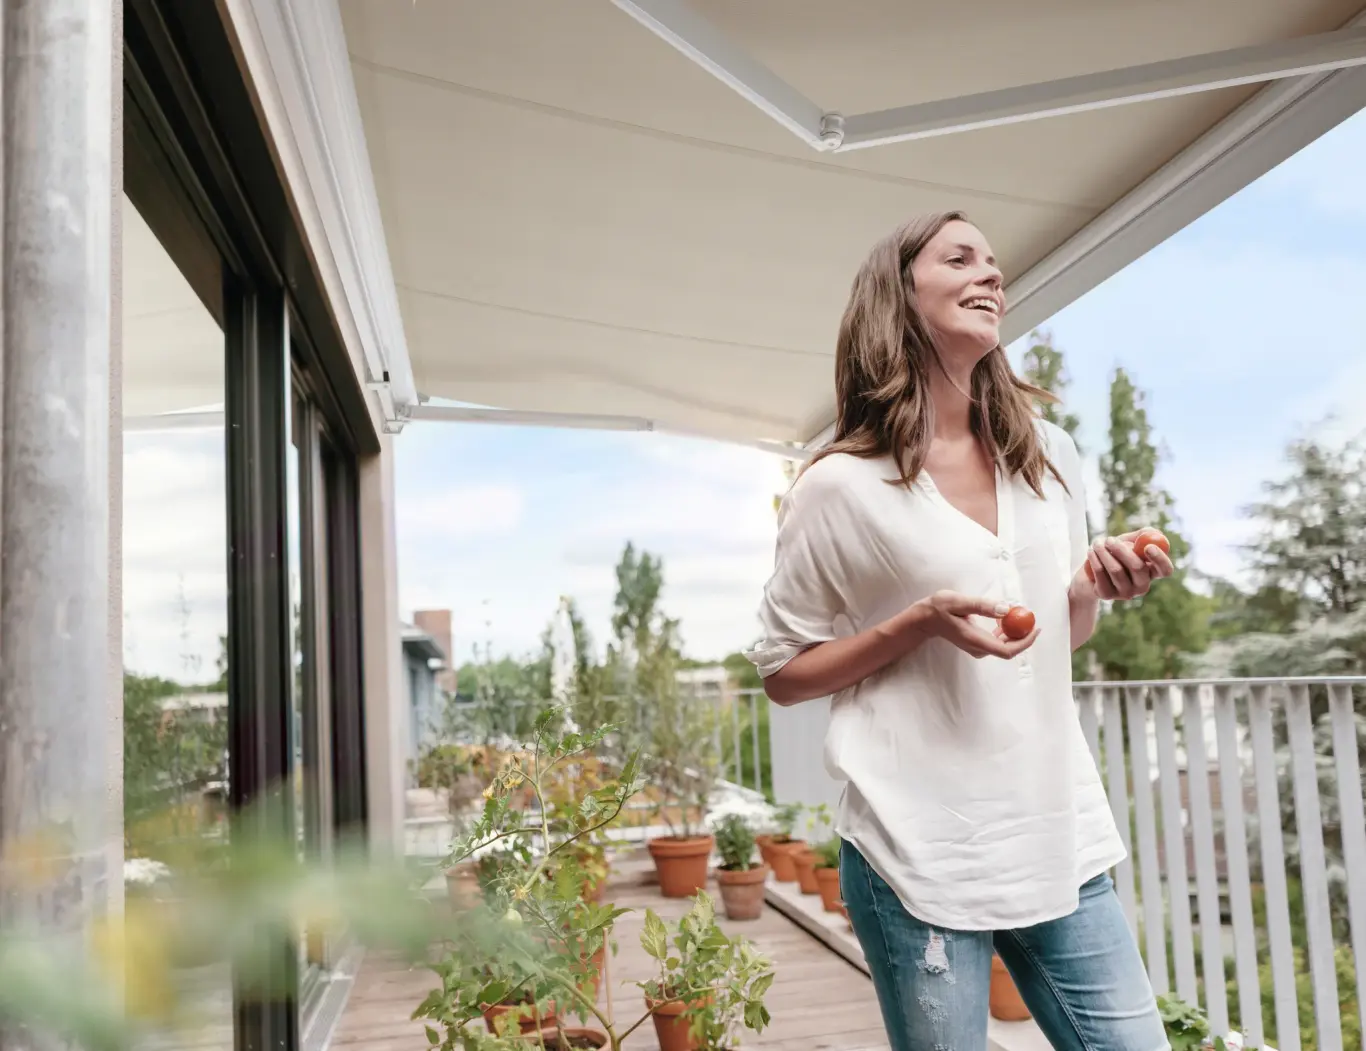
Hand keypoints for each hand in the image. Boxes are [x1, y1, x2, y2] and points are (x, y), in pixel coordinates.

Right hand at [919, 591, 1039, 659]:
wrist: (924, 620)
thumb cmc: (938, 608)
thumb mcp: (958, 601)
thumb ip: (982, 605)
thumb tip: (1006, 609)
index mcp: (975, 640)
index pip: (1007, 650)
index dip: (1025, 642)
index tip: (1035, 628)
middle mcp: (978, 648)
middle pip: (1009, 649)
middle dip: (1023, 634)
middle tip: (1029, 615)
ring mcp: (977, 648)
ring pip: (1004, 646)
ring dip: (1014, 631)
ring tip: (1014, 613)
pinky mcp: (977, 645)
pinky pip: (997, 642)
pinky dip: (1005, 631)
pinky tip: (1001, 618)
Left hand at [1080, 529, 1174, 600]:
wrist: (1087, 572)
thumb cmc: (1113, 554)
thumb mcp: (1127, 541)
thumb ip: (1141, 535)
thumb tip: (1151, 533)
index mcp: (1152, 572)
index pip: (1165, 570)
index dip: (1160, 559)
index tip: (1148, 547)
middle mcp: (1142, 585)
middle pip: (1138, 568)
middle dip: (1122, 550)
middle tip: (1110, 539)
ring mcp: (1125, 593)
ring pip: (1116, 569)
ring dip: (1104, 552)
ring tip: (1097, 543)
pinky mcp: (1107, 595)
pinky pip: (1101, 573)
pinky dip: (1095, 559)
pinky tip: (1091, 552)